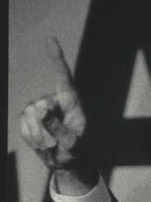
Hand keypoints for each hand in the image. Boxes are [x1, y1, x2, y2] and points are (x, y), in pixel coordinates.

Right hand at [20, 37, 86, 170]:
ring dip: (40, 136)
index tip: (51, 39)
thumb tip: (42, 111)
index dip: (56, 57)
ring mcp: (39, 107)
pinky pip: (23, 125)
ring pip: (30, 116)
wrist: (66, 162)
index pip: (63, 77)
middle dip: (45, 128)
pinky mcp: (28, 116)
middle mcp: (54, 100)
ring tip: (52, 144)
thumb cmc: (77, 151)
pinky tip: (42, 143)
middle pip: (40, 106)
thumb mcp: (73, 144)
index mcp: (71, 102)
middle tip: (56, 143)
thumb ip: (59, 129)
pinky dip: (31, 138)